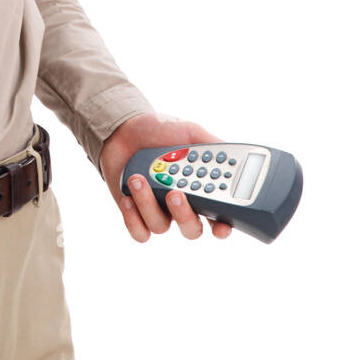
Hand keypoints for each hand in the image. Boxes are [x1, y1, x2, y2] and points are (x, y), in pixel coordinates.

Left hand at [98, 112, 232, 242]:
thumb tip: (237, 157)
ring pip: (161, 226)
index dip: (222, 227)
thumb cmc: (159, 130)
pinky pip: (139, 232)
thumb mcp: (191, 132)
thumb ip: (213, 145)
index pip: (217, 216)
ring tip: (139, 179)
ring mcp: (157, 210)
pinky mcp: (134, 214)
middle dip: (184, 216)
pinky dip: (133, 219)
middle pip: (191, 229)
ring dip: (149, 204)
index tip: (220, 226)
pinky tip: (128, 198)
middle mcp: (180, 205)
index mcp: (198, 189)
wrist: (123, 128)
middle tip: (175, 194)